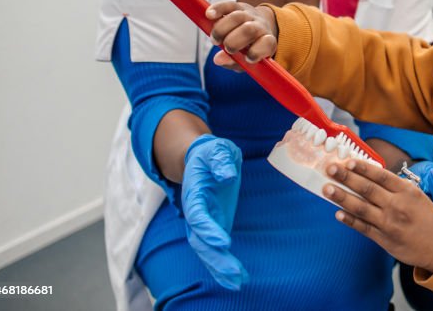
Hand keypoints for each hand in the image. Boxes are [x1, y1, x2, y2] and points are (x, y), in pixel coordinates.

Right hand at [181, 134, 248, 289]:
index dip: (209, 230)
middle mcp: (195, 213)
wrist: (201, 159)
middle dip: (216, 258)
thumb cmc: (211, 154)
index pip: (198, 216)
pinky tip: (238, 279)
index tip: (224, 243)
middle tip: (235, 273)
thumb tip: (228, 176)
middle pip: (201, 241)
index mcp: (194, 194)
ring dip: (220, 267)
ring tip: (238, 283)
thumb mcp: (217, 150)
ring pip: (207, 250)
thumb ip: (220, 161)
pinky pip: (215, 250)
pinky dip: (223, 265)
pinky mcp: (213, 227)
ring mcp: (203, 222)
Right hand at [207, 1, 277, 68]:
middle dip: (232, 41)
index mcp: (267, 42)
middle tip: (225, 48)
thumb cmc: (251, 49)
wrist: (260, 27)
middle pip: (248, 30)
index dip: (257, 51)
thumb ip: (234, 62)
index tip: (247, 59)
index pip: (267, 43)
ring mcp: (250, 15)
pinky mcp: (239, 6)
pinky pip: (228, 5)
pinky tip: (209, 15)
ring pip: (237, 17)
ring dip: (221, 29)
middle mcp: (261, 27)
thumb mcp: (246, 61)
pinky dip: (218, 9)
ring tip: (215, 40)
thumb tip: (218, 59)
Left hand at [324, 160, 432, 272]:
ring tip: (327, 188)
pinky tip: (337, 213)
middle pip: (367, 188)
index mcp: (406, 191)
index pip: (380, 175)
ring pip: (360, 207)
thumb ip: (395, 187)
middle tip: (330, 168)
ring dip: (341, 197)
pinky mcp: (384, 239)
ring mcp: (389, 223)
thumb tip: (370, 176)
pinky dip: (349, 220)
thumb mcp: (417, 196)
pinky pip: (362, 227)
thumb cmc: (428, 217)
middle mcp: (397, 205)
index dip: (362, 167)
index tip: (347, 160)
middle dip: (346, 177)